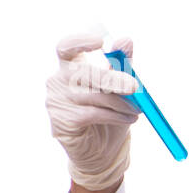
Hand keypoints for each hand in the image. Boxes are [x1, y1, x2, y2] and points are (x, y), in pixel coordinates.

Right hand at [44, 32, 140, 190]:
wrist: (103, 151)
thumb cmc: (110, 115)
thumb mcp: (120, 88)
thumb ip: (122, 64)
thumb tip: (126, 40)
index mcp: (70, 67)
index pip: (66, 47)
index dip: (80, 42)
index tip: (100, 41)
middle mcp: (58, 81)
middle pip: (83, 72)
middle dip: (112, 79)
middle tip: (135, 87)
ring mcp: (56, 100)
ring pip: (92, 96)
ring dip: (120, 103)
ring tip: (136, 110)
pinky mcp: (61, 120)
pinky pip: (92, 113)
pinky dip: (115, 116)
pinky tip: (129, 119)